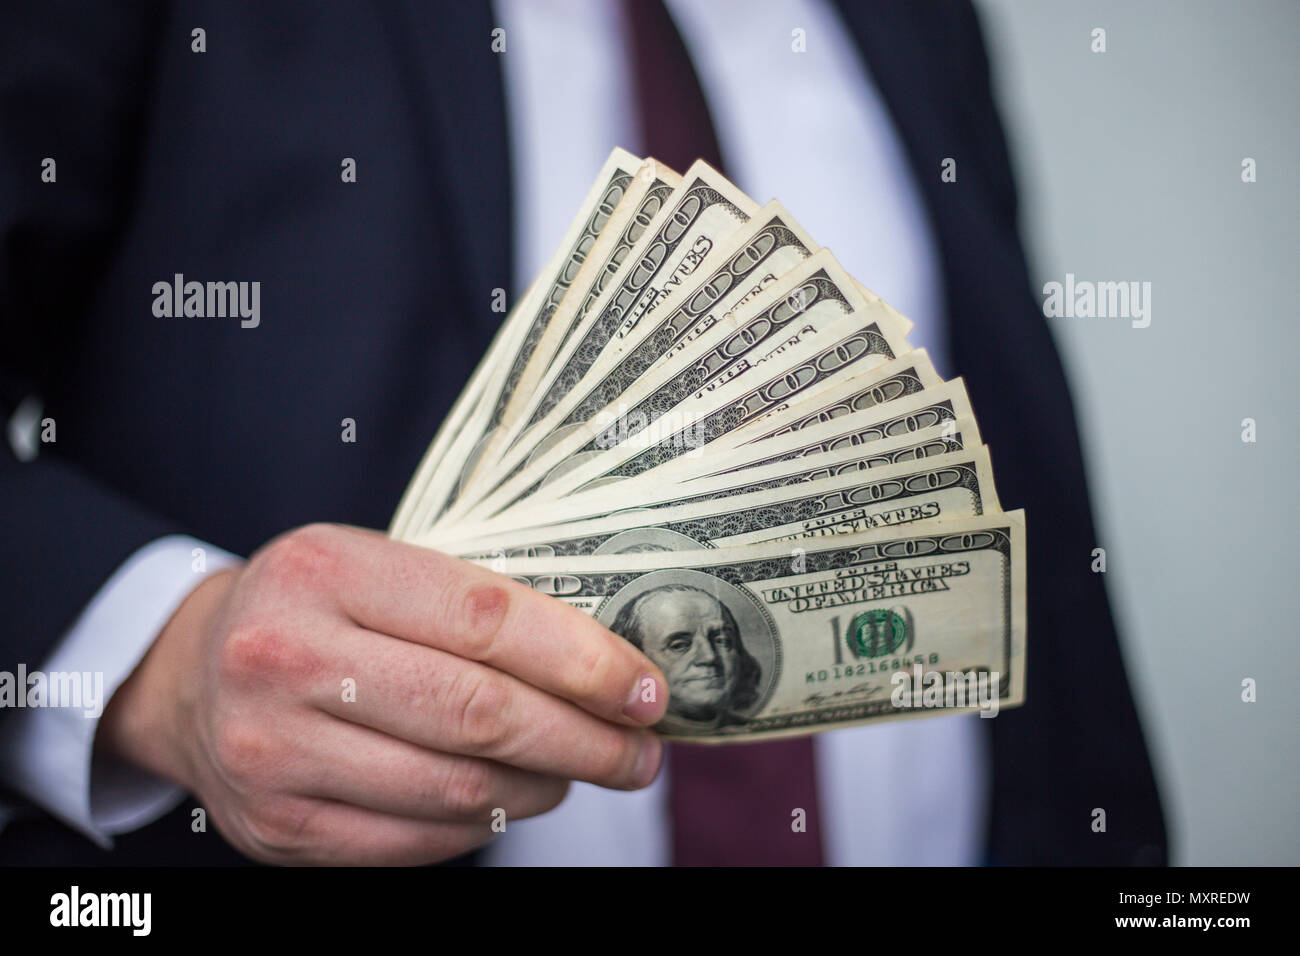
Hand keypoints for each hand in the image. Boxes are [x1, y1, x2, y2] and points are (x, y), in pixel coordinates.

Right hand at [98, 523, 667, 864]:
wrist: (194, 676)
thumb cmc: (317, 611)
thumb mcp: (376, 569)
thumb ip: (473, 603)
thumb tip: (610, 664)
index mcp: (326, 569)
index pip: (486, 620)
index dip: (585, 661)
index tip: (646, 688)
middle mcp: (286, 657)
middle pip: (479, 713)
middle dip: (585, 738)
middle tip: (641, 750)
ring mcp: (273, 750)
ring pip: (456, 788)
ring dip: (545, 785)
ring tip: (583, 769)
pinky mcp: (277, 826)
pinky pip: (417, 842)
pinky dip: (486, 824)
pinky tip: (514, 796)